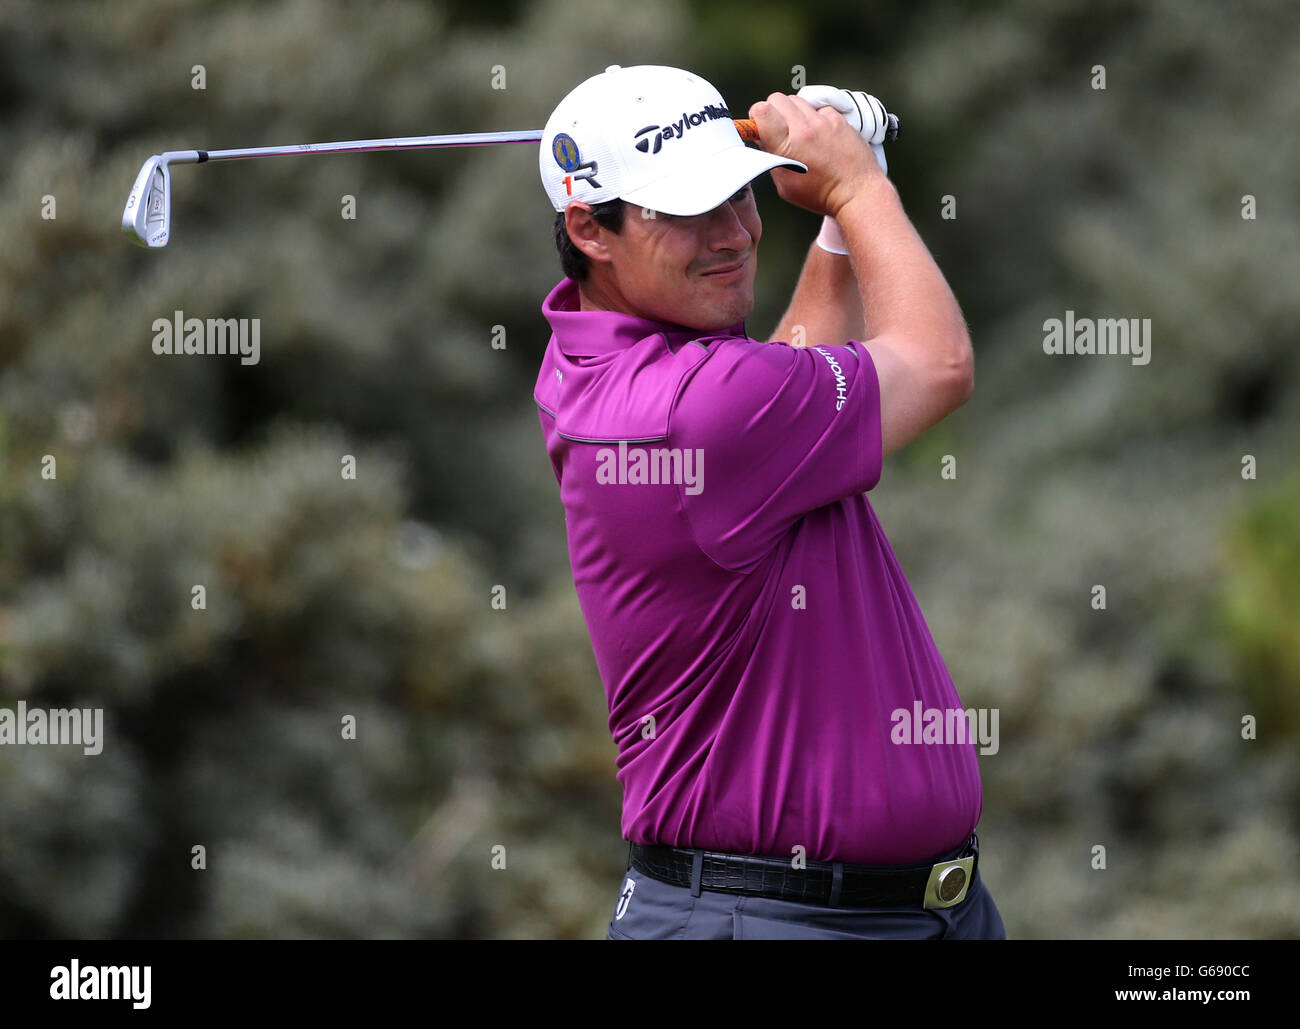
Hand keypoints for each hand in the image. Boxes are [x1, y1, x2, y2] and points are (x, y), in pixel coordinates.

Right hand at [749, 92, 881, 217]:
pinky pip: (818, 108)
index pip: (762, 110)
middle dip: (772, 111)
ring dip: (792, 112)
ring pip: (796, 100)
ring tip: (798, 132)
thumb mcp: (785, 185)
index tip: (759, 126)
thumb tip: (762, 138)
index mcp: (787, 146)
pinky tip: (817, 134)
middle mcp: (805, 129)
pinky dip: (814, 117)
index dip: (756, 115)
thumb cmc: (820, 194)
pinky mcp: (838, 119)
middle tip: (778, 129)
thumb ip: (771, 158)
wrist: (856, 193)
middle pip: (776, 99)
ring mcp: (823, 122)